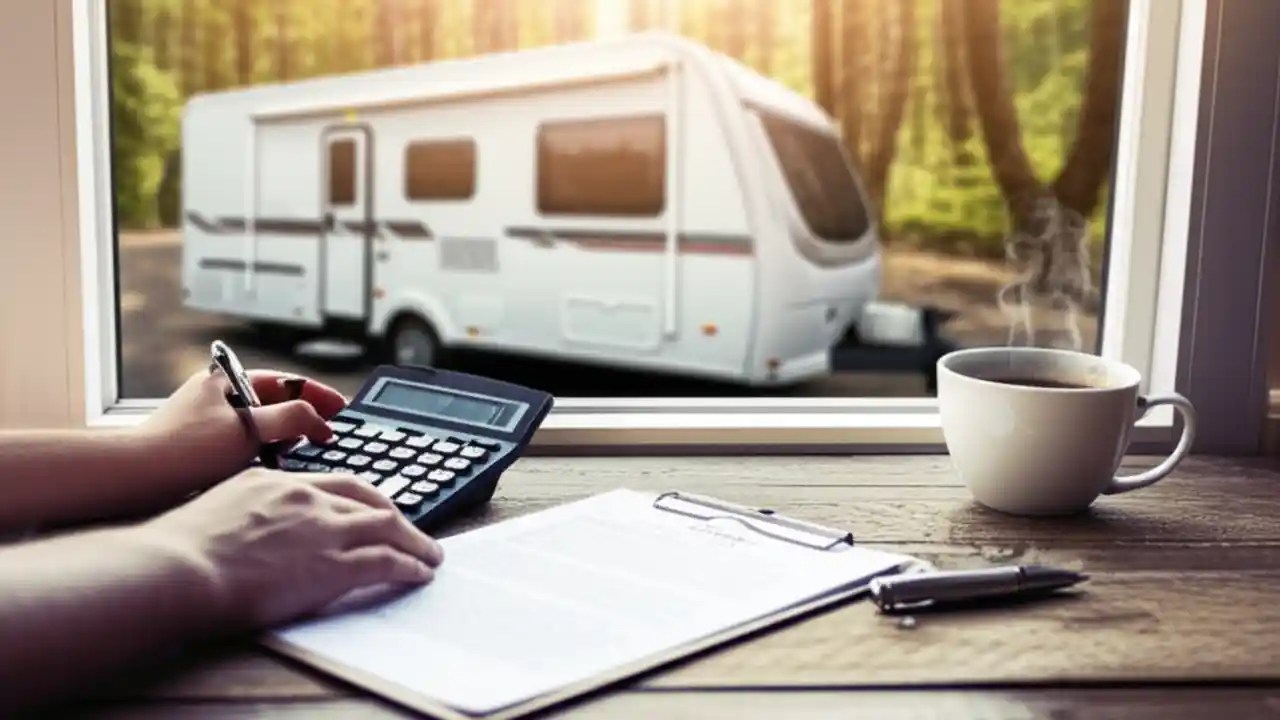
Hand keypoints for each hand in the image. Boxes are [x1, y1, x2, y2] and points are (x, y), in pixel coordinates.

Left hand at [139, 369, 347, 489]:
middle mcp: (217, 396)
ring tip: (303, 451)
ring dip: (284, 437)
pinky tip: (271, 469)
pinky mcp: (202, 447)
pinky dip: (263, 452)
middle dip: (303, 416)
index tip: (342, 409)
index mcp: (226, 381)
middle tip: (328, 432)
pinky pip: (245, 444)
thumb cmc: (185, 449)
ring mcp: (208, 422)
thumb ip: (291, 419)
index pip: (285, 381)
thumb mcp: (248, 429)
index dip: (317, 395)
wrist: (134, 478)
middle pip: (274, 402)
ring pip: (260, 425)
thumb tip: (321, 421)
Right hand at [142, 467, 443, 628]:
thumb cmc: (178, 550)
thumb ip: (244, 513)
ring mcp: (322, 529)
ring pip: (387, 527)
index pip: (335, 483)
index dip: (362, 498)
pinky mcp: (332, 565)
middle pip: (368, 500)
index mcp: (276, 481)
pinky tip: (418, 573)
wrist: (175, 567)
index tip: (375, 508)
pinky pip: (386, 561)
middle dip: (396, 516)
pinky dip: (409, 565)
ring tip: (429, 555)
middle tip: (412, 531)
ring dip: (415, 542)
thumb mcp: (216, 510)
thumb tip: (248, 531)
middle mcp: (306, 498)